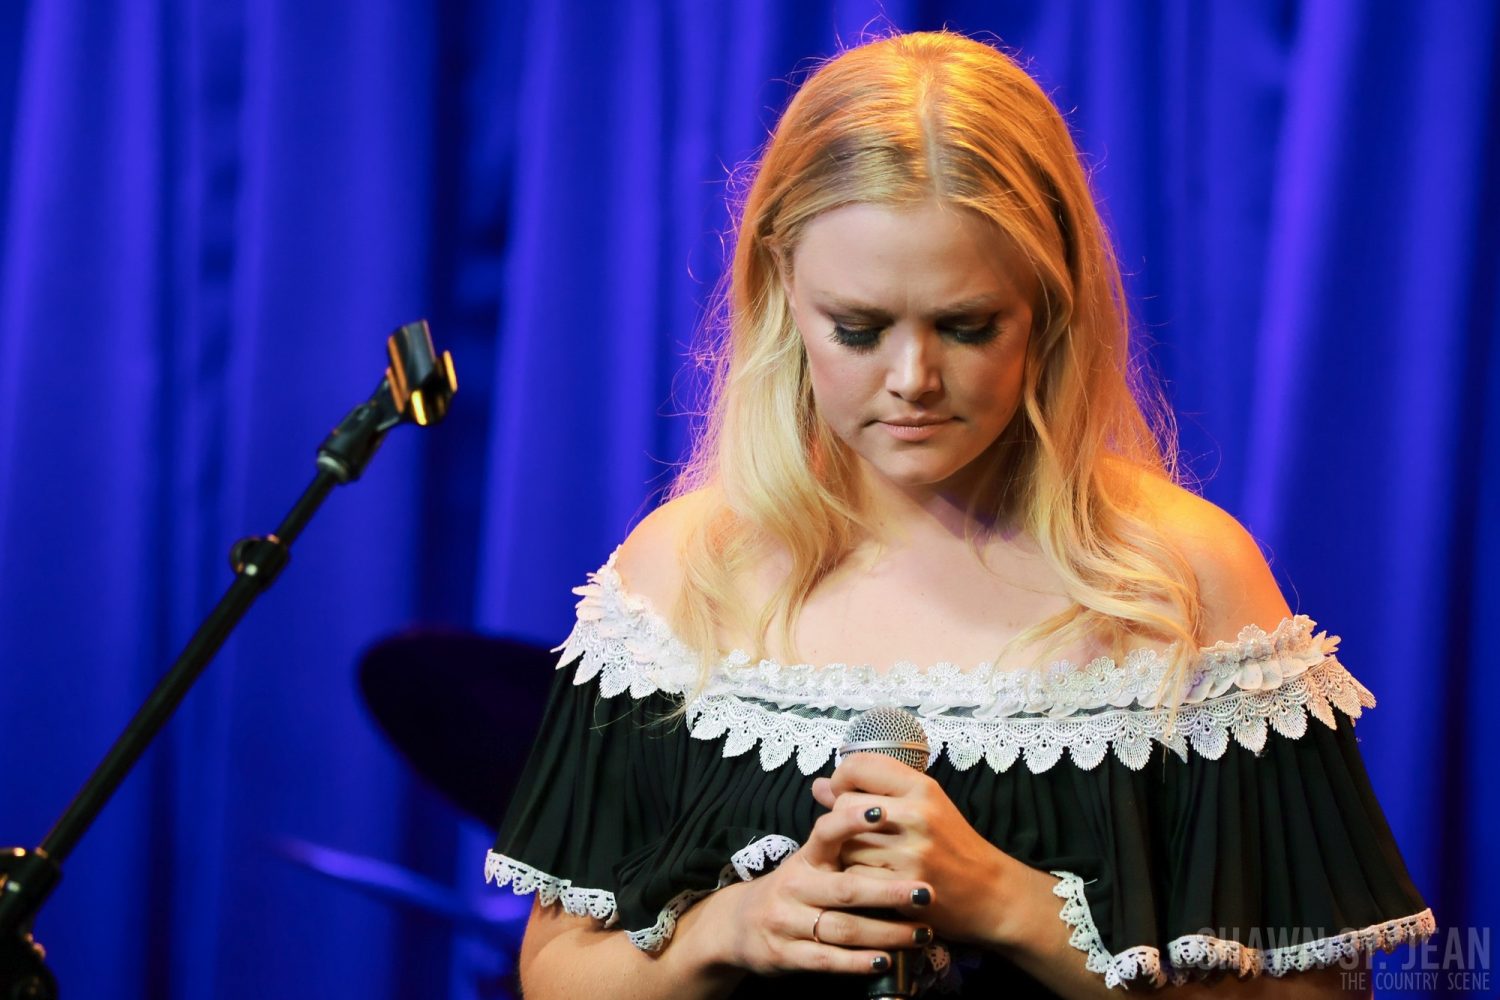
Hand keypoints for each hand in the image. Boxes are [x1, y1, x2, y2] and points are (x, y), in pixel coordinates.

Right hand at [705, 803, 936, 976]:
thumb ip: (840, 840)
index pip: (826, 832)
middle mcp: (795, 887)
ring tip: (923, 933)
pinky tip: (886, 961)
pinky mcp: (786, 955)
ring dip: (886, 933)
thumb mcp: (810, 859)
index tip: (884, 811)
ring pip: (843, 929)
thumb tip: (875, 800)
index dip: (852, 821)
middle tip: (926, 893)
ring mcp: (788, 922)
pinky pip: (827, 960)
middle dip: (888, 891)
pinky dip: (858, 963)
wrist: (739, 925)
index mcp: (806, 858)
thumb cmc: (793, 887)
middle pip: (846, 889)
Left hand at [811, 753, 1017, 947]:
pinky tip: (874, 882)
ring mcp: (910, 851)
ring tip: (870, 860)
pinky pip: (854, 876)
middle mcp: (917, 814)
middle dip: (842, 823)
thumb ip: (872, 793)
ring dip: (847, 854)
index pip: (858, 765)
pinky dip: (857, 880)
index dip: (841, 779)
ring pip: (845, 843)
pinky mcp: (903, 886)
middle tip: (858, 836)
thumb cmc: (953, 847)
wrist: (992, 894)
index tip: (843, 793)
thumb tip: (819, 785)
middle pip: (845, 806)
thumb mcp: (922, 808)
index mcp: (921, 788)